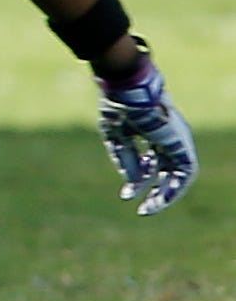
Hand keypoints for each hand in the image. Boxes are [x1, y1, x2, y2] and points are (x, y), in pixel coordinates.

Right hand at [98, 58, 197, 214]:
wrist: (130, 91)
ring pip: (178, 174)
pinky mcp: (183, 146)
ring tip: (150, 209)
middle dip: (155, 190)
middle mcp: (168, 137)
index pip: (150, 161)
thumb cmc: (119, 107)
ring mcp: (177, 141)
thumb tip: (133, 185)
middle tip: (144, 209)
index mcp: (152, 131)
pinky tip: (161, 200)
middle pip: (165, 170)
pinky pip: (185, 172)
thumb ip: (125, 160)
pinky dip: (175, 187)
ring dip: (166, 194)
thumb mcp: (116, 137)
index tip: (126, 195)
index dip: (138, 179)